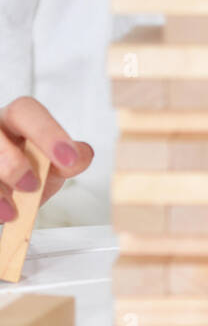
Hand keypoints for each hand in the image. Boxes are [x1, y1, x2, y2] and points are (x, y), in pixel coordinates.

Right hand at [0, 98, 93, 222]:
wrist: (6, 194)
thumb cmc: (27, 170)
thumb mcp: (51, 166)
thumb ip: (68, 161)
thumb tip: (82, 155)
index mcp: (15, 120)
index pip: (26, 111)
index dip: (48, 133)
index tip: (69, 159)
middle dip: (13, 163)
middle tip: (31, 186)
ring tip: (12, 212)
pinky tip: (2, 214)